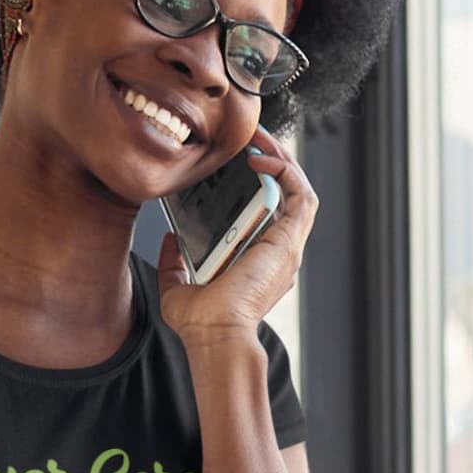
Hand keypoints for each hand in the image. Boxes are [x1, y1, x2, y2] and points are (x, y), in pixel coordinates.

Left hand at [156, 124, 319, 345]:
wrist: (215, 334)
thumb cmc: (202, 323)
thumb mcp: (178, 287)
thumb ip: (175, 263)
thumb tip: (172, 240)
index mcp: (258, 260)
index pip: (265, 211)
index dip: (257, 182)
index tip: (234, 163)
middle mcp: (278, 251)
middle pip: (284, 193)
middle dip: (271, 160)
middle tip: (249, 139)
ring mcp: (287, 246)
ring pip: (297, 188)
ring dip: (281, 158)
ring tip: (258, 138)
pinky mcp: (289, 240)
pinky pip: (300, 195)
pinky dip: (285, 171)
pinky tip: (261, 158)